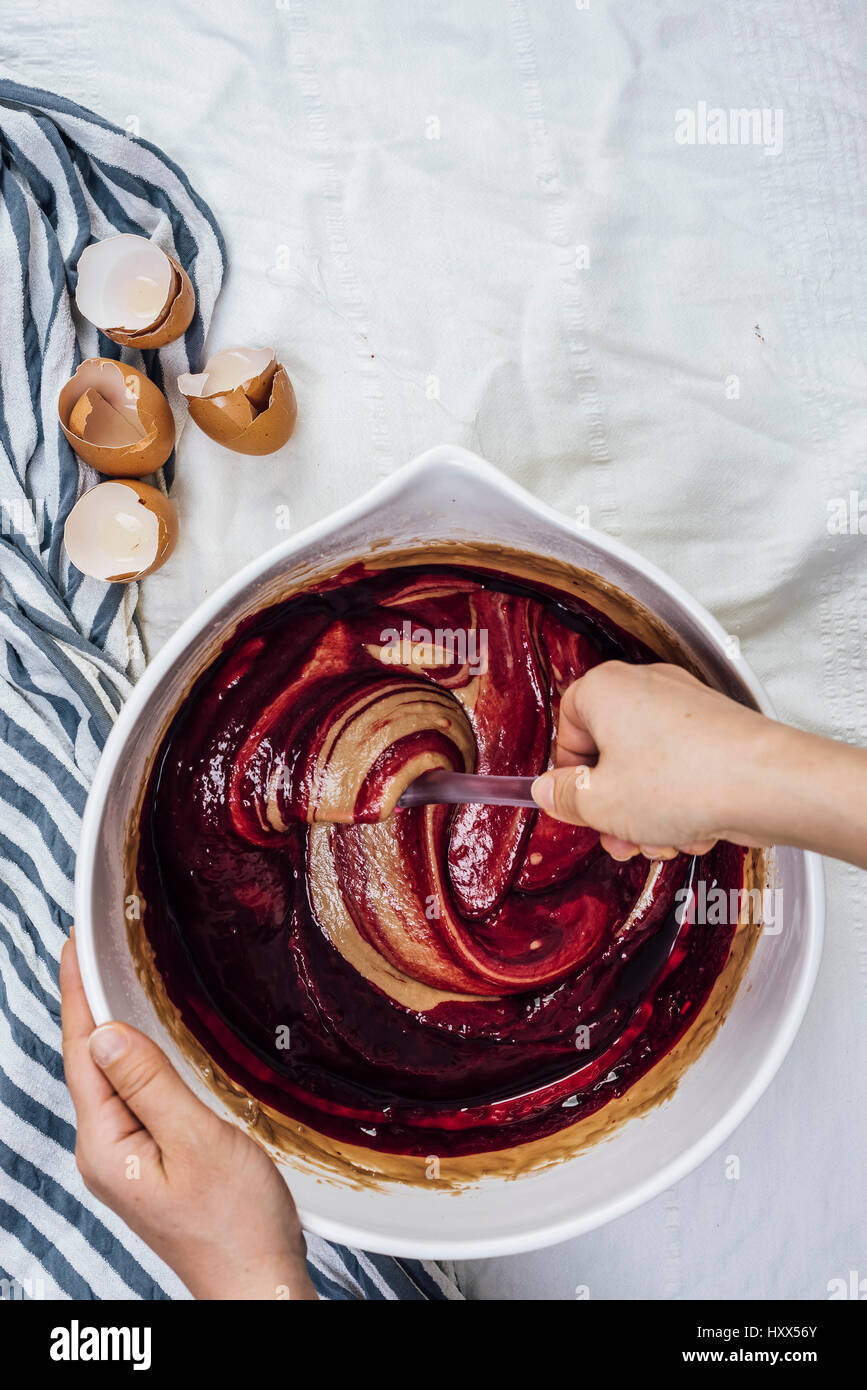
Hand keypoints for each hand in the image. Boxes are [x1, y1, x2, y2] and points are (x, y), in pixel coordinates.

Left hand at [61, 933, 317, 1299]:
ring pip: (110, 1078)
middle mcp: (105, 1152)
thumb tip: (106, 1033)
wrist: (258, 1285)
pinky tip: (143, 1043)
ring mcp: (125, 1159)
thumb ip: (149, 1084)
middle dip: (88, 1002)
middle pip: (88, 1062)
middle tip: (90, 945)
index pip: (83, 1052)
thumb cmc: (236, 1226)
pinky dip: (134, 1058)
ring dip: (110, 1028)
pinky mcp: (148, 1163)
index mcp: (107, 1145)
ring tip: (109, 979)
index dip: (78, 992)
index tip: (73, 942)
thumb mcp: (197, 1140)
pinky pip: (130, 1096)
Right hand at [531, 661, 783, 859]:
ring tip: (660, 840)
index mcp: (606, 689)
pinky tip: (691, 829)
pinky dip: (681, 801)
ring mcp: (686, 707)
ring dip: (646, 812)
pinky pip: (682, 769)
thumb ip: (564, 796)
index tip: (574, 803)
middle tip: (616, 837)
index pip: (567, 725)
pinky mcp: (717, 731)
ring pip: (646, 767)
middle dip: (611, 804)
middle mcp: (646, 687)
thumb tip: (548, 790)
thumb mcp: (599, 801)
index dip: (568, 772)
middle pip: (609, 752)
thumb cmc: (682, 781)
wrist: (767, 783)